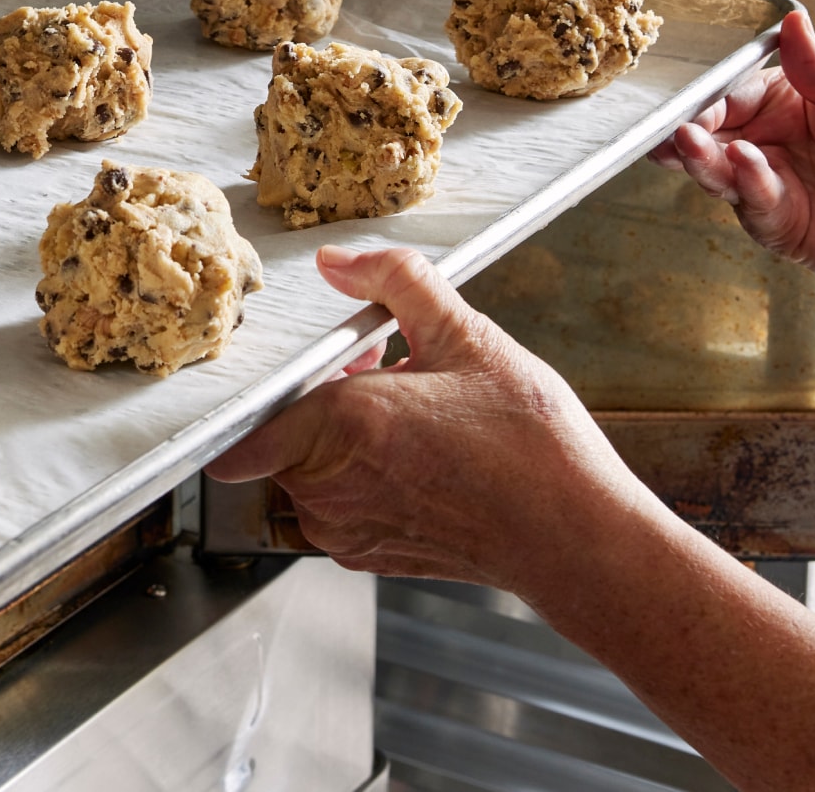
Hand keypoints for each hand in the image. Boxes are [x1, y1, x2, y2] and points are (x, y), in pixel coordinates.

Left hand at [205, 246, 651, 594]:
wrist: (576, 535)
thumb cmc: (530, 447)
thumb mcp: (467, 335)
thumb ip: (394, 280)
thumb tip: (340, 262)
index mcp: (341, 430)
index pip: (238, 428)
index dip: (258, 390)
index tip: (298, 369)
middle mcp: (329, 490)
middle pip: (280, 429)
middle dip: (321, 391)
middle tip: (380, 365)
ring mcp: (344, 529)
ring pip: (306, 464)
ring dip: (341, 431)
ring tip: (410, 408)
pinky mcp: (363, 552)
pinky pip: (334, 499)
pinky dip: (359, 470)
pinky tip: (418, 450)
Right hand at [649, 10, 814, 286]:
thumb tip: (794, 22)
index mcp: (780, 106)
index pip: (726, 100)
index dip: (703, 104)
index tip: (687, 105)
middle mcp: (765, 144)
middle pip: (710, 140)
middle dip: (687, 137)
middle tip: (676, 131)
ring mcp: (767, 184)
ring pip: (719, 174)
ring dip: (703, 161)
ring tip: (691, 144)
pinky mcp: (777, 223)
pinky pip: (754, 205)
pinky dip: (746, 184)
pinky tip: (744, 163)